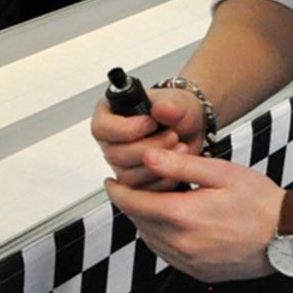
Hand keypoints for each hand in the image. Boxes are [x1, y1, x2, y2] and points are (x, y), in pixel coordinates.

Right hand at [92, 87, 207, 191]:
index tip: (150, 123)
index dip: (124, 129)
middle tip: (172, 135)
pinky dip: (164, 181)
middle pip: (115, 155)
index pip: (101, 128)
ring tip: (180, 147)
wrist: (191, 131)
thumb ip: (169, 104)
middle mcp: (111, 142)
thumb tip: (162, 109)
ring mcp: (121, 165)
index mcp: (110, 116)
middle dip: (149, 147)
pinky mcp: (134, 184)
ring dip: (159, 165)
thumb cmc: (176, 112)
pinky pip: (143, 191)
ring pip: (128, 176)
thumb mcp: (177, 102)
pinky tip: (178, 165)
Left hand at [104, 148, 282, 281]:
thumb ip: (179, 166)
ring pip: (150, 240)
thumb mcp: (220, 173)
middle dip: (132, 204)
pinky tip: (175, 225)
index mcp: (183, 216)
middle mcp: (182, 244)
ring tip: (157, 204)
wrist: (290, 236)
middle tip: (136, 188)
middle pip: (139, 222)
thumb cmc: (261, 202)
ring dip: (147, 222)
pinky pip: (168, 256)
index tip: (111, 182)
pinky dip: (162, 240)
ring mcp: (190, 262)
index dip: (117, 191)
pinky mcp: (200, 273)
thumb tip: (147, 158)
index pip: (132, 204)